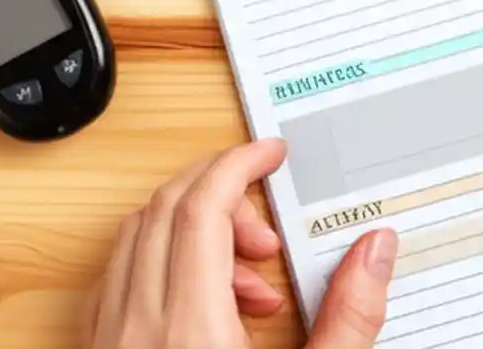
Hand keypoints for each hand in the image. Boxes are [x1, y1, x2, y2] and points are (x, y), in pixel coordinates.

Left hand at [82, 138, 398, 348]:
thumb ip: (349, 317)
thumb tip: (376, 250)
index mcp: (188, 332)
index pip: (199, 209)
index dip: (237, 165)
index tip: (270, 153)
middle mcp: (133, 331)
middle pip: (163, 212)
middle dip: (222, 197)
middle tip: (271, 231)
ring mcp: (107, 345)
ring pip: (134, 243)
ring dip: (193, 235)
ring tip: (251, 287)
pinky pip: (118, 282)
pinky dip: (162, 267)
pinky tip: (207, 309)